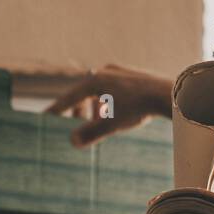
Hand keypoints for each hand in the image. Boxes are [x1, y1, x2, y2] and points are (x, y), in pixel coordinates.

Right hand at [45, 65, 172, 146]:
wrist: (168, 94)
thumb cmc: (138, 108)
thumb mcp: (111, 124)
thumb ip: (91, 133)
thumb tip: (72, 142)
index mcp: (95, 80)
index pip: (70, 97)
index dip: (57, 109)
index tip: (46, 118)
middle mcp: (105, 71)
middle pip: (84, 92)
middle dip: (79, 111)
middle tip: (77, 127)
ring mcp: (120, 71)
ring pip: (99, 91)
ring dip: (95, 108)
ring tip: (98, 121)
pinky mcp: (132, 75)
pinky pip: (113, 89)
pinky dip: (108, 102)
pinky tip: (115, 113)